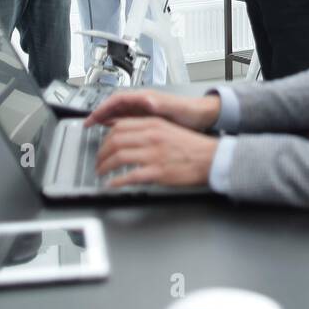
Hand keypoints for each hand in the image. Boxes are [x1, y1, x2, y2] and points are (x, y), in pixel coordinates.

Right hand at [85, 89, 220, 131]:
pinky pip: (127, 120)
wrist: (202, 115)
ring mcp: (144, 110)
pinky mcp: (148, 118)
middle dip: (99, 114)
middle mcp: (142, 102)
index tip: (92, 117)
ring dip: (106, 119)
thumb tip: (145, 101)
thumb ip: (158, 104)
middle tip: (87, 124)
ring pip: (119, 113)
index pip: (117, 100)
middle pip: (114, 106)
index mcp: (145, 98)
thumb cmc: (189, 110)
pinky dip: (117, 125)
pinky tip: (113, 132)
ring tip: (94, 128)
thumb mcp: (172, 108)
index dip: (102, 108)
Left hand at [94, 116, 217, 186]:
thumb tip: (128, 134)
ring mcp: (153, 154)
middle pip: (115, 140)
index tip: (102, 144)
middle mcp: (151, 137)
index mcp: (153, 124)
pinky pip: (129, 176)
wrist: (209, 158)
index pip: (120, 126)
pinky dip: (116, 181)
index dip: (106, 137)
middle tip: (98, 161)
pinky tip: (111, 184)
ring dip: (104, 166)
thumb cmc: (191, 147)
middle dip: (101, 153)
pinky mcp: (157, 171)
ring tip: (101, 172)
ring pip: (118, 157)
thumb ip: (148, 129)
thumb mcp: (167, 129)